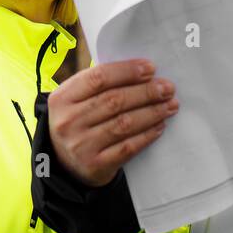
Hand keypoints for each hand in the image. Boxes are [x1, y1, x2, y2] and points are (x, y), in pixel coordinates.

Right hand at [47, 60, 177, 186]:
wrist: (64, 164)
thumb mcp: (75, 100)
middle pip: (115, 100)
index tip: (151, 68)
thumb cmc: (78, 121)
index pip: (98, 77)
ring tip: (170, 105)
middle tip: (167, 88)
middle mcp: (68, 121)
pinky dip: (147, 135)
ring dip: (152, 112)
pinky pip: (128, 147)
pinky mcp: (96, 165)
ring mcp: (81, 145)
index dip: (127, 71)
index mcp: (62, 98)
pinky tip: (159, 125)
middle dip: (146, 92)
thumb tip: (143, 73)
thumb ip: (100, 84)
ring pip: (124, 123)